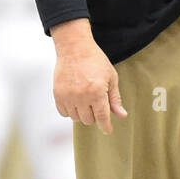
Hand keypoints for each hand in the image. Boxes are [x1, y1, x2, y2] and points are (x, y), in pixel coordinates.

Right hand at [51, 18, 126, 133]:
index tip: (107, 130)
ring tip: (85, 99)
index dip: (106, 126)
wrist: (75, 48)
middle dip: (94, 115)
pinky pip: (63, 113)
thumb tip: (121, 115)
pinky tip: (75, 100)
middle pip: (88, 120)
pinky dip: (70, 110)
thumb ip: (115, 98)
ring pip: (76, 118)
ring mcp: (68, 96)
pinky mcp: (57, 94)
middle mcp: (81, 96)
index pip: (102, 117)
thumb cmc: (95, 61)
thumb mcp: (111, 77)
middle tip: (96, 102)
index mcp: (97, 92)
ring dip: (82, 113)